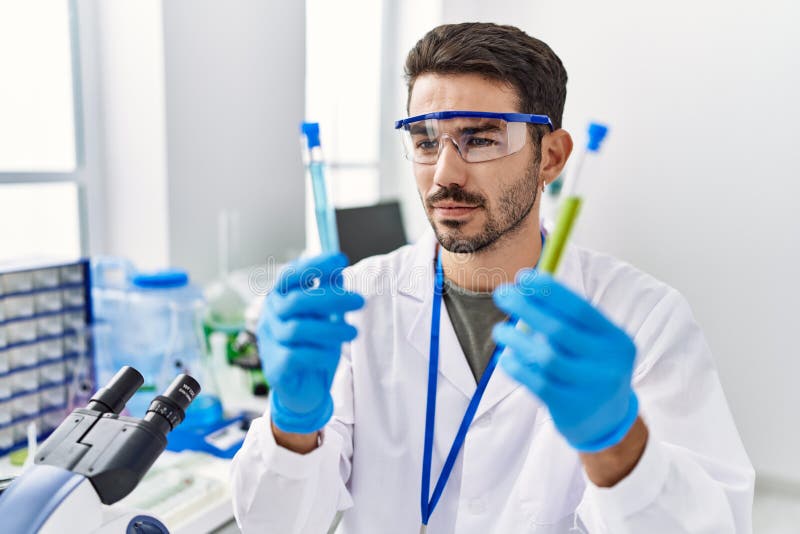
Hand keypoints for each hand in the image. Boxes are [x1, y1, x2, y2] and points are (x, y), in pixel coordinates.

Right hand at [257, 253, 364, 433]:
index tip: (341, 260)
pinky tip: (331, 356)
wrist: (304, 390)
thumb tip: (338, 270)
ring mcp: (269, 342)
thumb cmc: (314, 346)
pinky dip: (318, 354)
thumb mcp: (325, 317)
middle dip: (332, 298)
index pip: (291, 275)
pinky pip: (297, 356)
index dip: (314, 265)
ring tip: (353, 332)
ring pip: (298, 329)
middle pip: (297, 301)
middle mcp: (270, 317)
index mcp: (281, 299)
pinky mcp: (275, 367)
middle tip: (359, 301)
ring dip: (330, 329)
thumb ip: (328, 295)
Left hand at [492, 270, 638, 451]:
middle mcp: (608, 363)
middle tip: (502, 294)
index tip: (523, 277)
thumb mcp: (592, 343)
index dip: (549, 290)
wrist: (607, 421)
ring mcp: (591, 388)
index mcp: (615, 339)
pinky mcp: (572, 408)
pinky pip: (537, 382)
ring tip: (500, 331)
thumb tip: (526, 287)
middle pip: (559, 329)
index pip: (579, 308)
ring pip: (545, 357)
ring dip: (516, 339)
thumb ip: (566, 320)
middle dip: (526, 307)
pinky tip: (505, 358)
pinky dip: (517, 367)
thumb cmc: (590, 368)